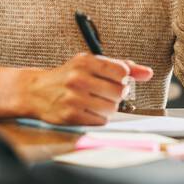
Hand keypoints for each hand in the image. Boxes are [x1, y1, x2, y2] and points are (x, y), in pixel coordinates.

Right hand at [21, 53, 153, 125]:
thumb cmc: (69, 76)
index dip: (123, 78)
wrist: (36, 91)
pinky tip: (89, 110)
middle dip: (116, 94)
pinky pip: (100, 121)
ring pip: (111, 108)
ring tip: (96, 102)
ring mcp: (74, 98)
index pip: (122, 71)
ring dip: (109, 107)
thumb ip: (121, 66)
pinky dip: (99, 118)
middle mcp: (79, 79)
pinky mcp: (70, 116)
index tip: (115, 80)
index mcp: (86, 62)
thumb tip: (148, 73)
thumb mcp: (91, 64)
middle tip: (104, 92)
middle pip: (119, 92)